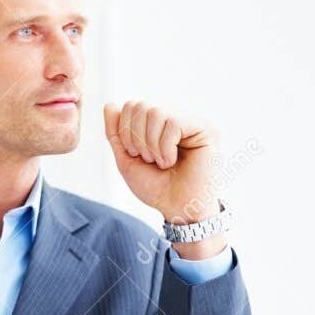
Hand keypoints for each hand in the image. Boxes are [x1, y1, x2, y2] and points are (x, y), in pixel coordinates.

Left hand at [103, 101, 219, 224]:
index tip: (137, 155)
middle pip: (141, 105)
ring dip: (152, 145)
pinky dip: (166, 147)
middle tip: (149, 160)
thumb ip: (116, 133)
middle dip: (136, 137)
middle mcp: (174, 118)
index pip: (132, 106)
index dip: (125, 131)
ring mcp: (190, 122)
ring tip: (162, 163)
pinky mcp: (205, 128)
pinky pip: (174, 122)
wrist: (177, 209)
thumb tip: (110, 105)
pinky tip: (172, 161)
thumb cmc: (156, 188)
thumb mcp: (127, 160)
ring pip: (156, 112)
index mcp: (157, 125)